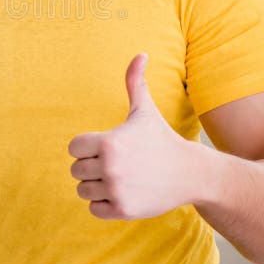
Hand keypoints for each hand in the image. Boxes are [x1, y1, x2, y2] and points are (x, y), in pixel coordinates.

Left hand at [68, 53, 198, 219]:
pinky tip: (122, 192)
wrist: (190, 173)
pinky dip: (104, 203)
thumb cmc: (161, 139)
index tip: (106, 145)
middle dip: (91, 166)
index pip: (73, 148)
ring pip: (83, 190)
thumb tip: (141, 53)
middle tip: (116, 163)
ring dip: (96, 185)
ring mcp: (116, 191)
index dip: (87, 146)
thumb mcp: (145, 110)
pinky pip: (94, 209)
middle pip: (76, 170)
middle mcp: (110, 168)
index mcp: (109, 142)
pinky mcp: (123, 210)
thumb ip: (135, 82)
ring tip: (119, 177)